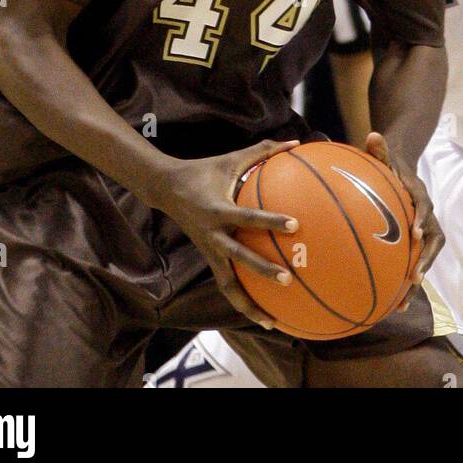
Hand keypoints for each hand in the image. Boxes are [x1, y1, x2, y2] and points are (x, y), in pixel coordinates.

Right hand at [159, 139, 300, 327]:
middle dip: (262, 271)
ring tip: (272, 321)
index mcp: (220, 210)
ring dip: (249, 304)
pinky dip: (241, 300)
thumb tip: (295, 141)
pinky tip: (261, 313)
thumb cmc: (204, 171)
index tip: (295, 225)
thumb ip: (263, 151)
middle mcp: (214, 235)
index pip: (248, 218)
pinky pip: (226, 284)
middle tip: (288, 280)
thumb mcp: (231, 159)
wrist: (166, 188)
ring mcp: (209, 250)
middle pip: (239, 259)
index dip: (270, 221)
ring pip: (228, 285)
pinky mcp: (208, 259)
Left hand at [365, 131, 443, 310]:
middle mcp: (426, 216)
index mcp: (419, 195)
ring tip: (402, 304)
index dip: (422, 219)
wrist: (402, 167)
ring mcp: (423, 231)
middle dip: (425, 262)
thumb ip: (380, 147)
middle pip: (432, 242)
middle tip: (415, 279)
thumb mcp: (385, 152)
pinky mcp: (415, 242)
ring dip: (416, 280)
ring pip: (426, 259)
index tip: (416, 233)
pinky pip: (414, 263)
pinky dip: (405, 282)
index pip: (425, 207)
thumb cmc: (389, 162)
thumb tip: (373, 135)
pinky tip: (390, 303)